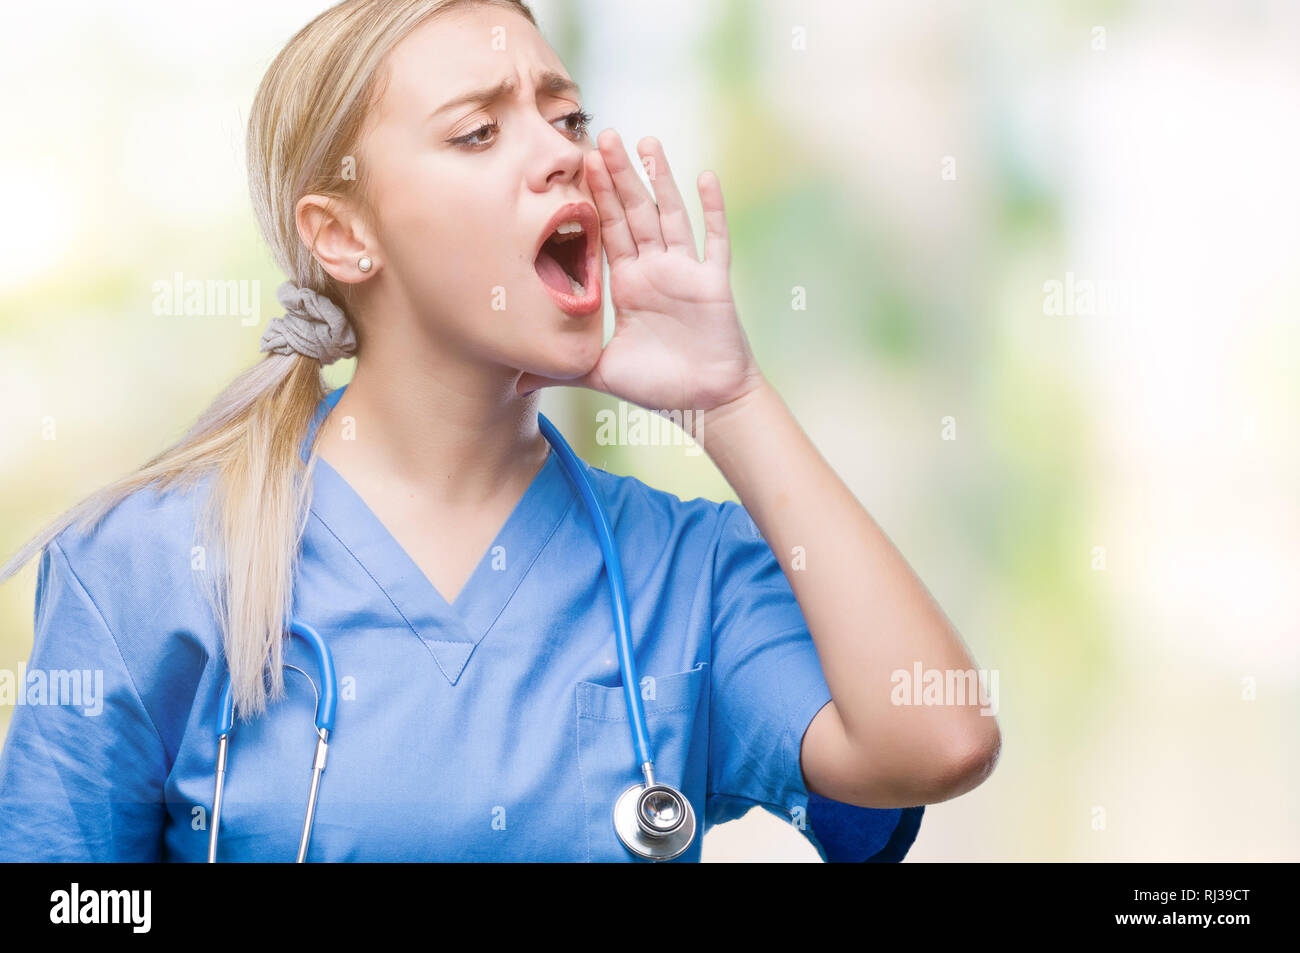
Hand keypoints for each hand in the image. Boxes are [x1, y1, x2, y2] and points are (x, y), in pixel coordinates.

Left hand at [517, 131, 764, 417]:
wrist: (706, 405)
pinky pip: (713, 240)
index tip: (579, 162)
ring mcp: (684, 272)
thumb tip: (513, 385)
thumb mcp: (599, 374)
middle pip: (633, 213)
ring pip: (669, 215)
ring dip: (659, 179)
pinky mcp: (712, 282)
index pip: (606, 230)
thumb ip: (560, 370)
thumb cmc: (657, 388)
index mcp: (626, 284)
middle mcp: (654, 270)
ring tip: (646, 142)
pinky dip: (712, 209)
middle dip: (619, 176)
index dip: (594, 196)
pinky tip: (704, 177)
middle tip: (602, 135)